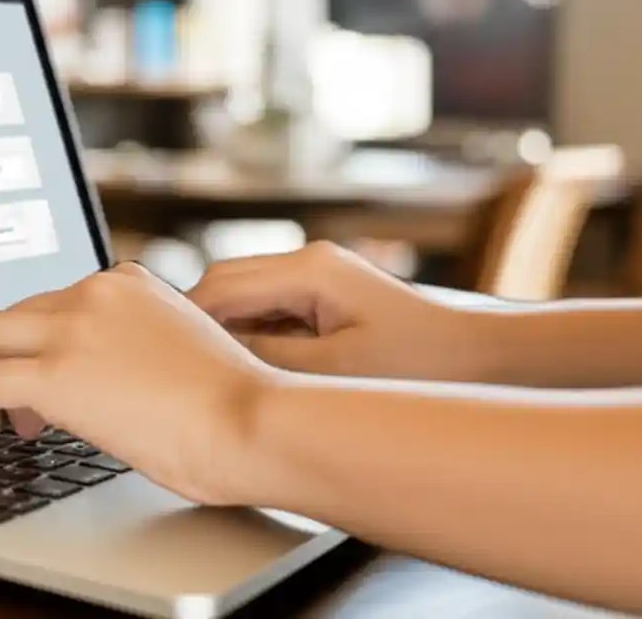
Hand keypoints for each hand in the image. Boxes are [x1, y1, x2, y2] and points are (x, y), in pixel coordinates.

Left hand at [0, 263, 272, 504]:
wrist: (248, 421)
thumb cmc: (234, 405)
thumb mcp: (182, 348)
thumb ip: (138, 345)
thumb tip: (108, 379)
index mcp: (131, 282)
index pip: (61, 298)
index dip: (49, 341)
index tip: (56, 374)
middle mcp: (97, 293)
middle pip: (20, 312)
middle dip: (19, 355)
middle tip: (32, 404)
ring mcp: (72, 329)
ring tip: (14, 421)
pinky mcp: (54, 374)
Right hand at [187, 242, 488, 382]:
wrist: (485, 357)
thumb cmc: (421, 364)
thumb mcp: (335, 371)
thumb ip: (265, 358)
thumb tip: (206, 358)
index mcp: (309, 269)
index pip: (218, 285)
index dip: (180, 323)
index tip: (155, 358)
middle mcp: (309, 263)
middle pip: (225, 286)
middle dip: (196, 328)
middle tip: (172, 372)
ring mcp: (318, 278)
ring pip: (244, 301)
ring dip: (225, 335)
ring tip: (207, 378)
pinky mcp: (327, 299)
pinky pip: (271, 314)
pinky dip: (253, 339)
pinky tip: (248, 374)